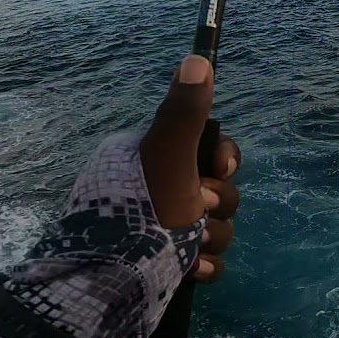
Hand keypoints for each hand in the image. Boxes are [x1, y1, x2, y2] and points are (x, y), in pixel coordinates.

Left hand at [140, 54, 240, 283]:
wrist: (115, 279)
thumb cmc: (145, 209)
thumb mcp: (168, 154)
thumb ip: (185, 111)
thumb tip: (197, 58)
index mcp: (151, 158)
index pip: (207, 149)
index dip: (223, 159)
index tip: (219, 169)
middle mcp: (155, 189)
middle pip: (217, 189)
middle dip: (216, 206)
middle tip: (196, 211)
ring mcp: (161, 229)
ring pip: (214, 227)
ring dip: (211, 239)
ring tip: (190, 250)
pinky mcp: (166, 265)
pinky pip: (205, 260)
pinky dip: (203, 266)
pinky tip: (192, 270)